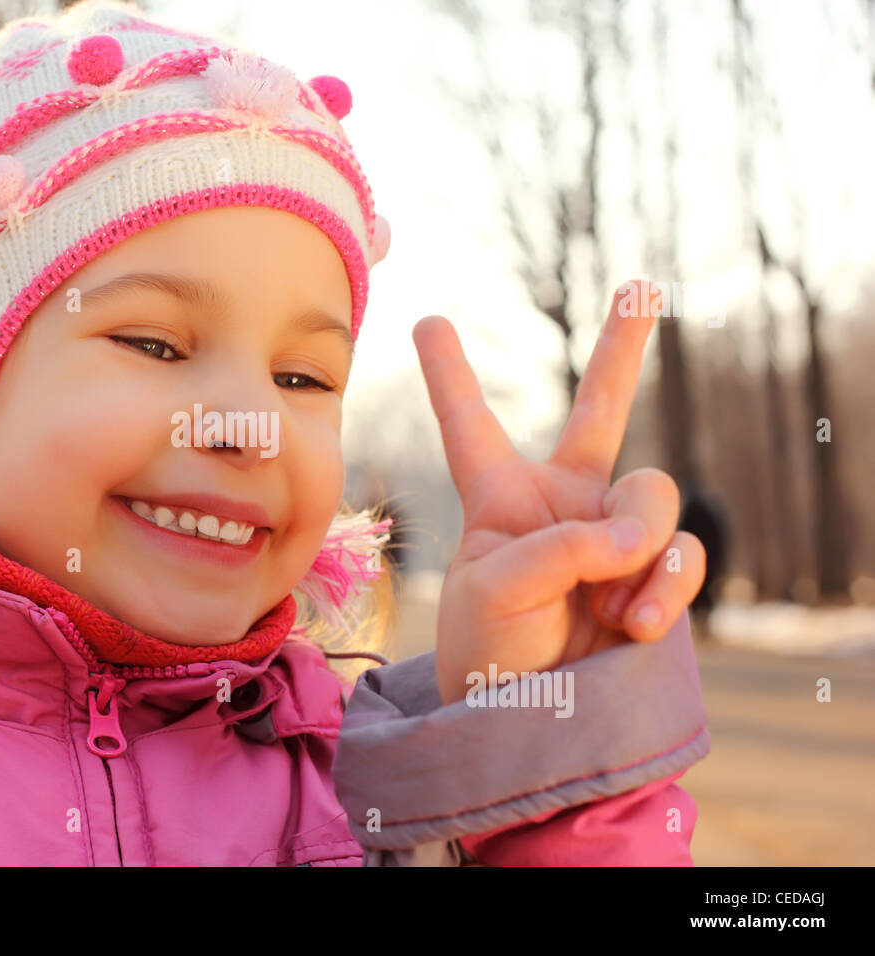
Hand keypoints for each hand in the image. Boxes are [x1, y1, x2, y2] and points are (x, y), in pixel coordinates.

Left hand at [413, 279, 706, 703]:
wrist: (532, 727)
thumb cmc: (487, 657)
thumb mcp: (495, 590)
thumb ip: (565, 544)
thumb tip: (645, 533)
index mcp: (497, 497)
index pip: (469, 422)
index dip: (449, 372)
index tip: (426, 320)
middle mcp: (559, 504)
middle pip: (597, 411)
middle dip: (622, 350)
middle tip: (640, 285)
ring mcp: (613, 536)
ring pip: (652, 493)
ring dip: (638, 544)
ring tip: (612, 600)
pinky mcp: (656, 574)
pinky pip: (682, 553)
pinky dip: (666, 585)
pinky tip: (637, 621)